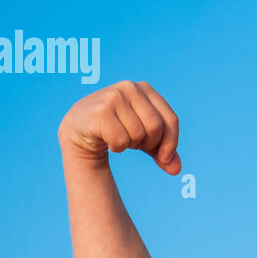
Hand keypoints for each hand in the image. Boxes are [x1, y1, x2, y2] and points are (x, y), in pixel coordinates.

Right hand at [57, 80, 181, 172]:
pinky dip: (117, 147)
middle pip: (155, 127)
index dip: (171, 143)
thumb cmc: (118, 130)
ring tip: (118, 137)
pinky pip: (122, 140)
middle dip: (148, 143)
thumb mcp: (145, 139)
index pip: (170, 119)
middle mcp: (130, 87)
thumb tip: (176, 169)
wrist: (79, 128)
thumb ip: (164, 152)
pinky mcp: (100, 111)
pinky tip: (106, 139)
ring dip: (130, 145)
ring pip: (138, 135)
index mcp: (145, 88)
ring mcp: (114, 96)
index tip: (165, 158)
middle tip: (134, 143)